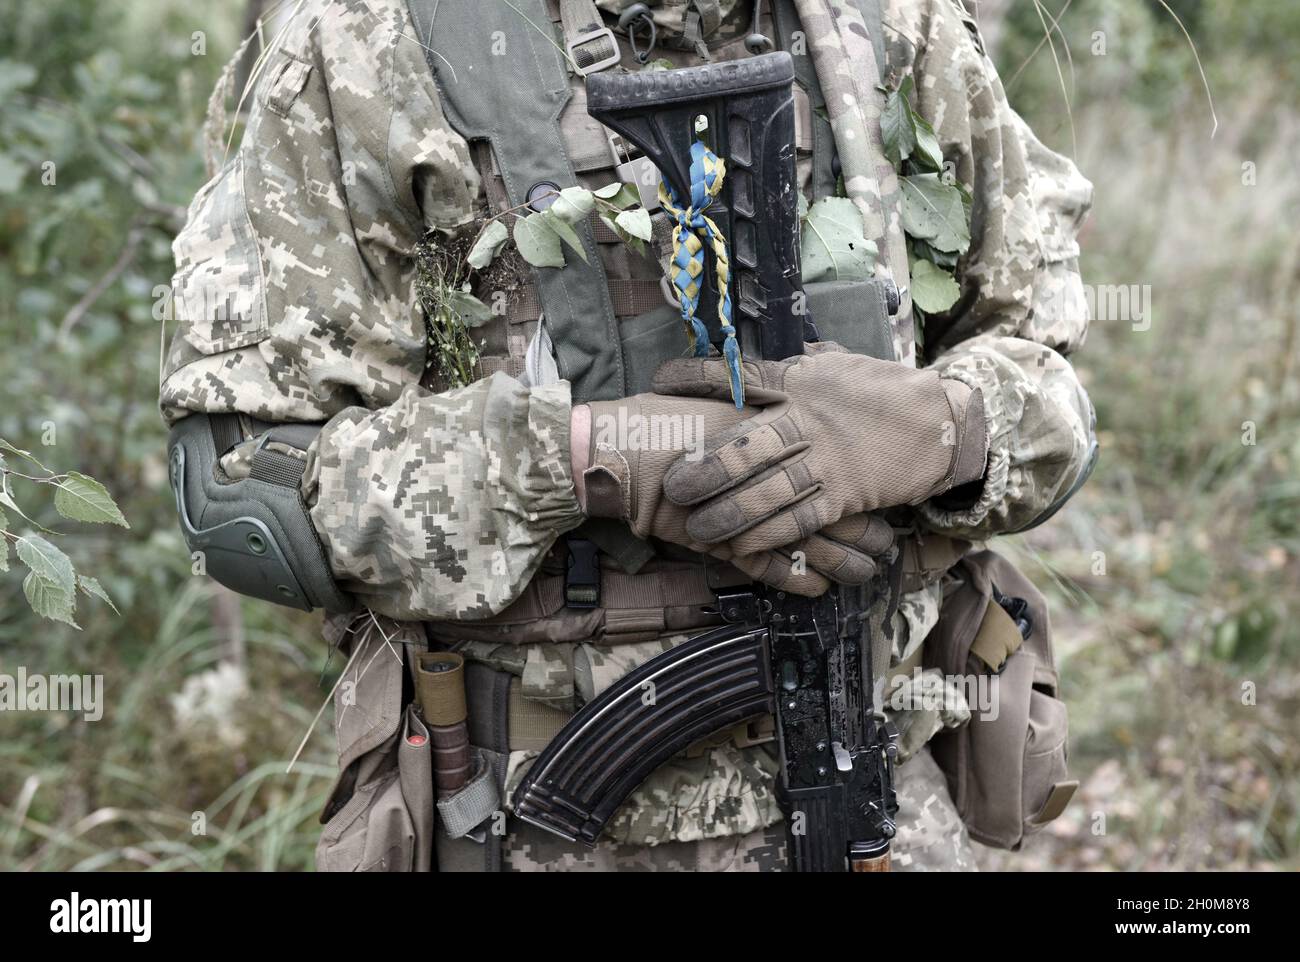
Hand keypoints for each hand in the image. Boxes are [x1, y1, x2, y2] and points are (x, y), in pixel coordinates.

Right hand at [572, 396, 894, 595]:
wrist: (622, 449)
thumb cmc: (669, 418)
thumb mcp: (724, 398)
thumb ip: (761, 403)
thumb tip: (793, 392)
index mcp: (781, 436)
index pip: (841, 466)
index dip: (869, 486)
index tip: (887, 492)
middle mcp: (778, 476)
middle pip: (843, 510)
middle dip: (870, 532)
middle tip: (888, 543)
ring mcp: (756, 515)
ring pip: (820, 547)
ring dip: (847, 564)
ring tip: (865, 572)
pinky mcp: (731, 546)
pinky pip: (777, 570)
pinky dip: (800, 582)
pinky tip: (819, 589)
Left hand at [652, 348, 987, 555]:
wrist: (940, 421)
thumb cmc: (881, 390)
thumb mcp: (837, 363)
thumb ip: (796, 363)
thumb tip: (762, 353)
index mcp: (800, 381)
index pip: (741, 375)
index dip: (698, 377)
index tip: (660, 380)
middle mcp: (807, 420)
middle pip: (746, 445)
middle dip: (705, 467)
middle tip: (672, 484)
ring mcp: (826, 460)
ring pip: (767, 491)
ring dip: (728, 512)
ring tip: (694, 527)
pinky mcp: (845, 495)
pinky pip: (799, 519)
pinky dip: (767, 535)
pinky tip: (737, 546)